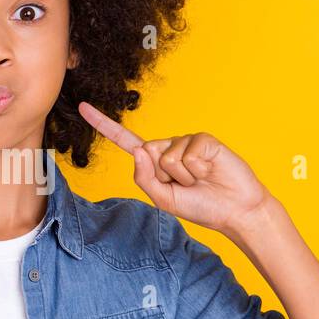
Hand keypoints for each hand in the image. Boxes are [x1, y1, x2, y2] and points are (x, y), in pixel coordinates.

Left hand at [78, 101, 272, 238]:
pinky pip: (187, 152)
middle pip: (147, 153)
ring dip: (183, 175)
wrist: (235, 210)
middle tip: (187, 185)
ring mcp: (186, 141)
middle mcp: (168, 147)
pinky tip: (209, 171)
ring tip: (200, 180)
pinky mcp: (203, 139)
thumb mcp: (164, 200)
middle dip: (165, 176)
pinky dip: (197, 168)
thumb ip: (145, 178)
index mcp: (154, 162)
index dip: (104, 124)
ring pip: (167, 156)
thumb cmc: (201, 206)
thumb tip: (139, 150)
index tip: (83, 107)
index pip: (125, 141)